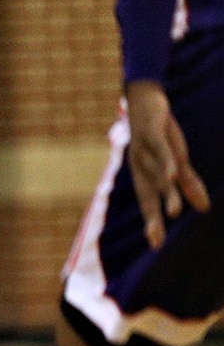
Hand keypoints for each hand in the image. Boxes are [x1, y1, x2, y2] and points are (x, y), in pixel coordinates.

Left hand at [124, 80, 208, 249]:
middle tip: (155, 238)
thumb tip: (203, 208)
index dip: (152, 222)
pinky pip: (160, 150)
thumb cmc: (158, 135)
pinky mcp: (152, 133)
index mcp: (145, 174)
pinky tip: (172, 175)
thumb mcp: (176, 161)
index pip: (148, 202)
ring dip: (167, 193)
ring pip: (157, 175)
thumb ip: (188, 185)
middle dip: (152, 217)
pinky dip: (166, 163)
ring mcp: (145, 149)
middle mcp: (141, 165)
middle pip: (147, 194)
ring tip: (174, 213)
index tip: (156, 245)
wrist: (143, 100)